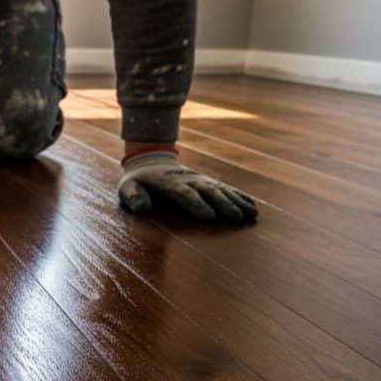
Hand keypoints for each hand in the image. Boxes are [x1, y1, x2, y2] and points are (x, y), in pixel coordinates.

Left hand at [118, 151, 257, 222]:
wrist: (152, 162)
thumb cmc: (138, 181)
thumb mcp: (127, 187)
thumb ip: (133, 196)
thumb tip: (141, 208)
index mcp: (168, 183)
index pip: (184, 194)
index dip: (196, 204)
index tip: (209, 217)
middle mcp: (189, 180)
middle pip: (208, 192)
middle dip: (222, 204)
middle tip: (236, 218)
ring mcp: (201, 180)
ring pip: (221, 190)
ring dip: (236, 202)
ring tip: (250, 214)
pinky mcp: (209, 183)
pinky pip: (227, 189)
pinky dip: (240, 197)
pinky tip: (253, 207)